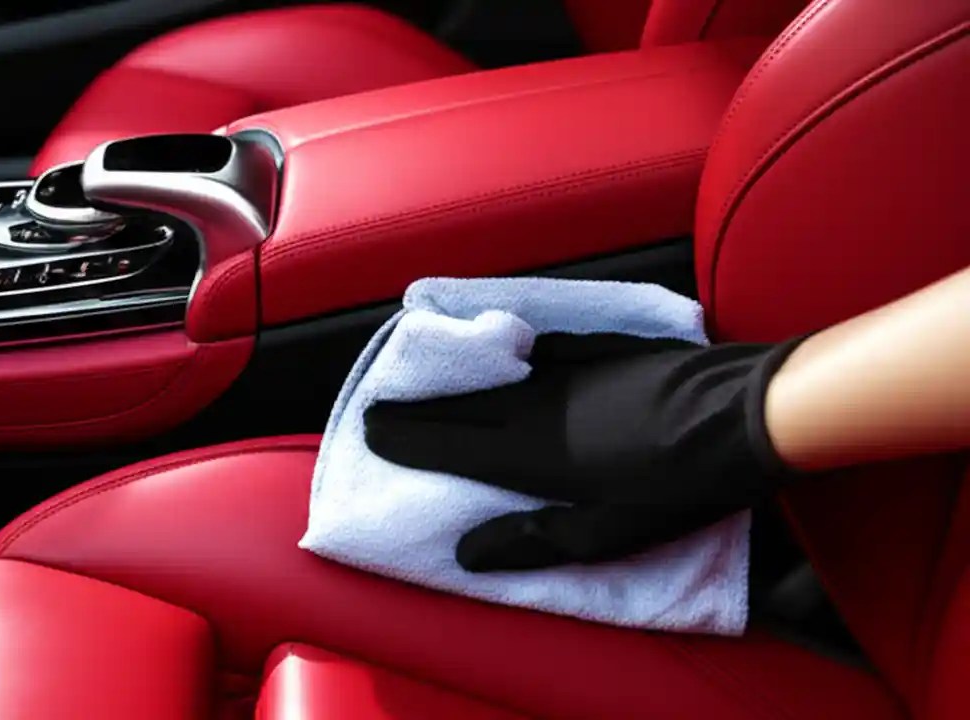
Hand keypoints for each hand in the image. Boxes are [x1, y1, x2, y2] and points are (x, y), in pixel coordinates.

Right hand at [364, 332, 802, 570]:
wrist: (748, 414)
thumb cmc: (680, 486)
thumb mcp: (608, 535)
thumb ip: (534, 541)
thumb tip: (466, 552)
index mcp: (536, 454)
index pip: (453, 444)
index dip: (409, 437)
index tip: (371, 429)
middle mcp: (542, 405)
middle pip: (466, 406)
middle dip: (419, 408)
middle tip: (378, 405)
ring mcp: (574, 371)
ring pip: (499, 377)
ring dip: (460, 381)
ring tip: (430, 382)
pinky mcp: (608, 350)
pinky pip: (545, 349)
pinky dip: (517, 353)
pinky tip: (514, 351)